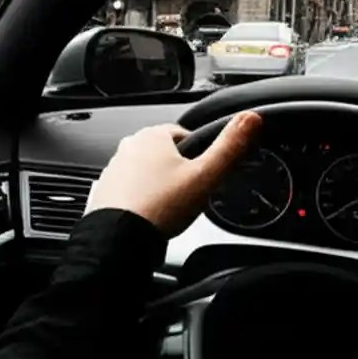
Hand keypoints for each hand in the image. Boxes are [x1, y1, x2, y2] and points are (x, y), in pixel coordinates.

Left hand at [86, 111, 261, 236]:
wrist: (119, 239)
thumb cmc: (160, 207)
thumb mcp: (205, 176)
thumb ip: (229, 147)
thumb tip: (251, 119)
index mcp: (153, 136)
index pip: (184, 134)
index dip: (199, 155)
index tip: (203, 174)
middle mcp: (129, 147)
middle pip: (165, 154)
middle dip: (178, 172)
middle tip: (188, 194)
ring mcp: (115, 170)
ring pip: (147, 172)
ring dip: (159, 186)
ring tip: (170, 208)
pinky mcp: (106, 191)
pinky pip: (131, 191)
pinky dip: (142, 200)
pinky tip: (151, 215)